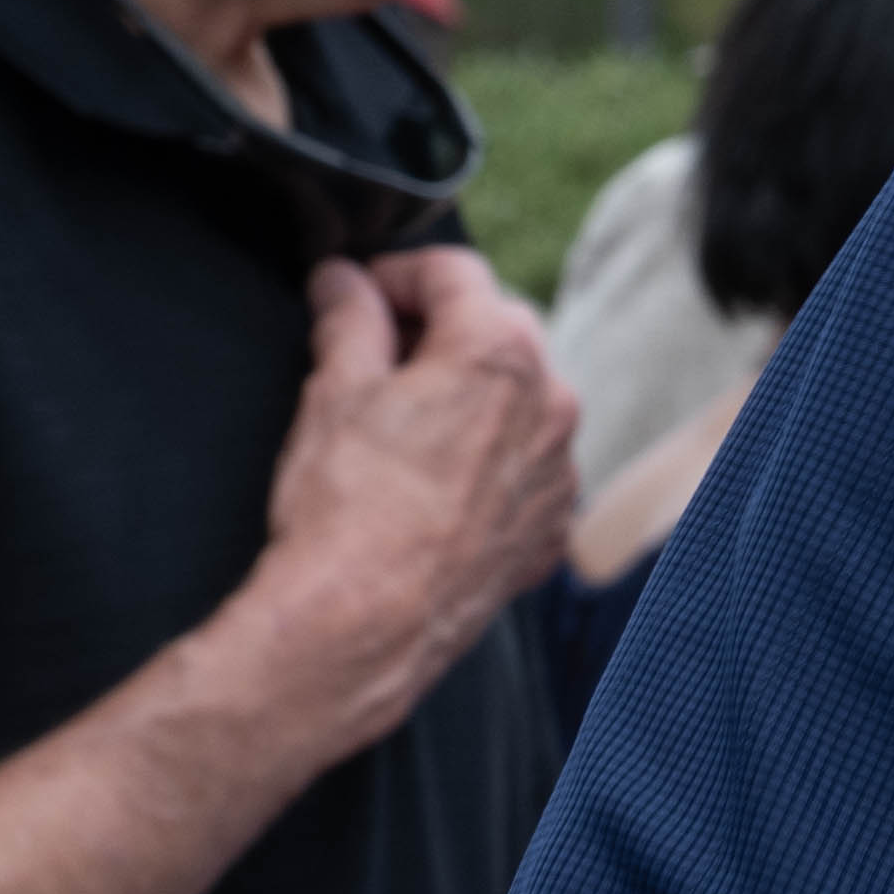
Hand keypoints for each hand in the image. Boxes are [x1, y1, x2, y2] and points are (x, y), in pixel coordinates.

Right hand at [233, 251, 576, 749]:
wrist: (367, 621)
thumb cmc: (347, 507)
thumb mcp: (333, 392)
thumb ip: (348, 320)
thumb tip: (342, 282)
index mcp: (500, 353)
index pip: (455, 273)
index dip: (397, 273)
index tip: (359, 291)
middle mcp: (553, 404)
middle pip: (500, 330)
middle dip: (440, 328)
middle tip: (375, 350)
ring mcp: (560, 469)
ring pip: (522, 400)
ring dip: (471, 392)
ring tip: (402, 419)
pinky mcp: (553, 523)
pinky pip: (528, 465)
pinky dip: (489, 455)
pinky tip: (433, 478)